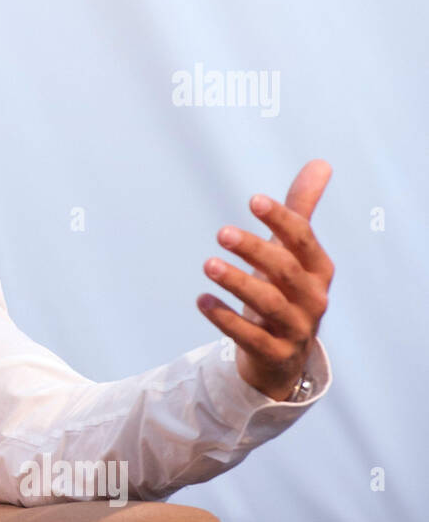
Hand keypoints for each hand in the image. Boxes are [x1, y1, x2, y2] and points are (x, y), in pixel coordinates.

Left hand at [196, 160, 333, 400]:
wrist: (284, 358)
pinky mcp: (274, 354)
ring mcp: (295, 328)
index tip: (254, 200)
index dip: (282, 220)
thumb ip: (300, 211)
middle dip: (254, 250)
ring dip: (237, 282)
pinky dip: (225, 319)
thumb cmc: (285, 293)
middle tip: (221, 232)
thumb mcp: (293, 254)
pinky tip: (201, 300)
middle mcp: (312, 299)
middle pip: (285, 270)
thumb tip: (320, 163)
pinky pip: (249, 337)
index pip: (303, 240)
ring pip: (267, 304)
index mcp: (318, 270)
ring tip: (207, 264)